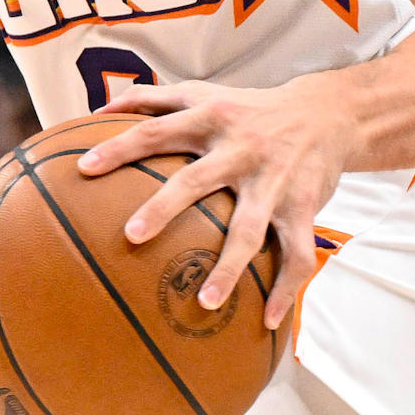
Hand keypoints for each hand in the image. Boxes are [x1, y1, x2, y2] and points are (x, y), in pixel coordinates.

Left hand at [82, 79, 352, 325]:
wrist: (328, 113)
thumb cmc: (250, 108)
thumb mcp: (205, 92)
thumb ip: (152, 97)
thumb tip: (96, 111)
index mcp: (210, 119)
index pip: (156, 131)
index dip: (120, 147)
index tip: (85, 169)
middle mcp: (239, 149)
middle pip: (196, 179)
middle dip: (164, 207)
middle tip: (133, 235)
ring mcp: (273, 180)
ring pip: (249, 228)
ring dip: (229, 267)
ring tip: (206, 303)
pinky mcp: (304, 206)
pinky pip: (296, 253)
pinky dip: (287, 290)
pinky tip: (270, 321)